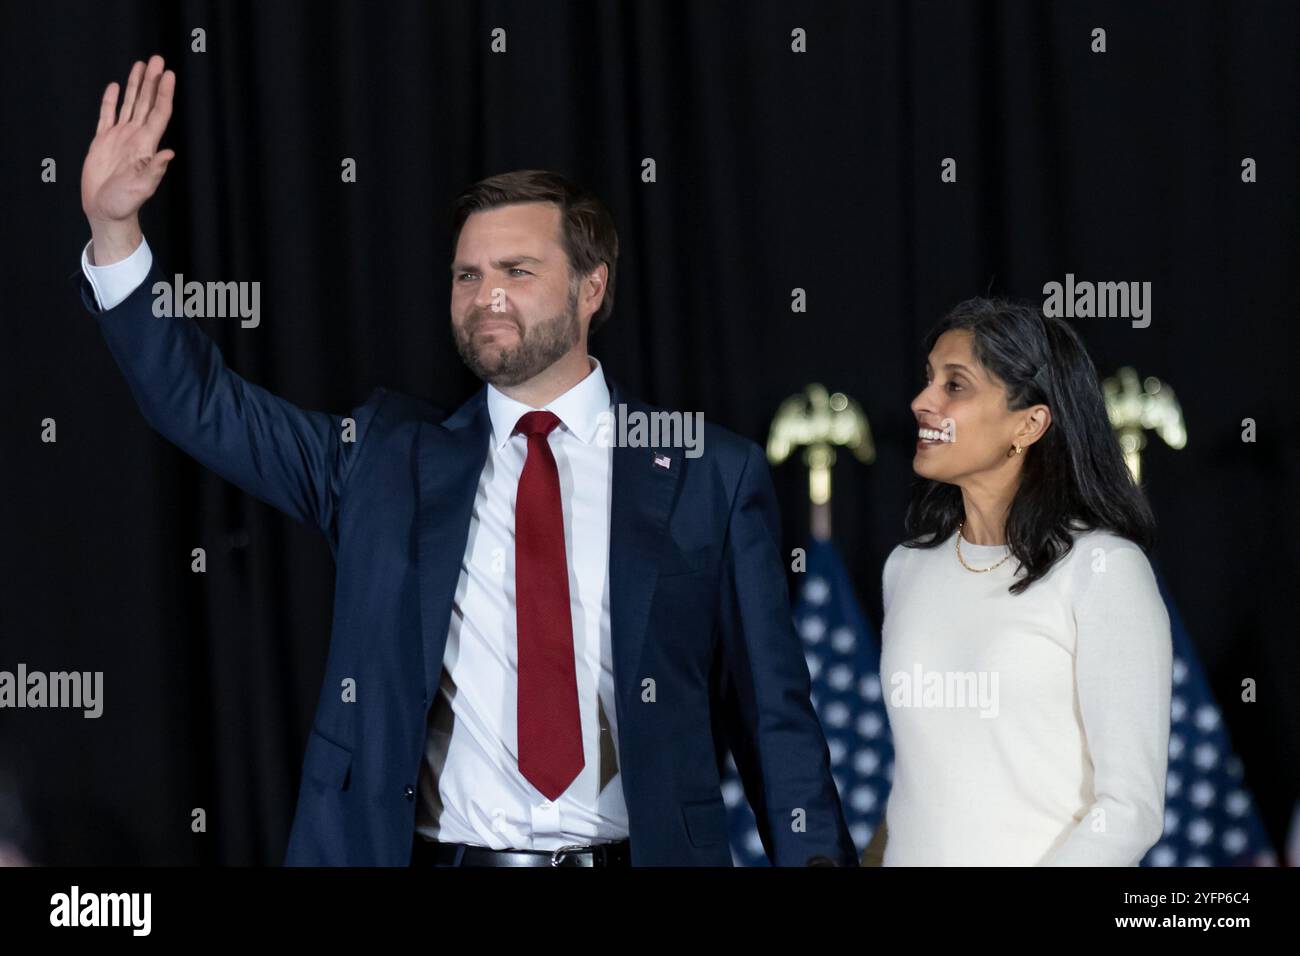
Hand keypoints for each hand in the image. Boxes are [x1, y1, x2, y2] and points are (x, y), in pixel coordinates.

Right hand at [81, 55, 175, 262]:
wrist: (105, 211)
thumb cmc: (124, 204)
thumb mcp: (141, 189)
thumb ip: (153, 171)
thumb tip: (168, 153)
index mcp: (145, 146)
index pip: (158, 114)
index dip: (163, 94)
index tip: (169, 75)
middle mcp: (135, 138)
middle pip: (146, 103)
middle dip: (152, 81)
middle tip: (158, 59)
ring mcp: (119, 138)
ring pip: (130, 105)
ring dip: (136, 85)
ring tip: (141, 65)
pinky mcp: (102, 142)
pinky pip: (107, 115)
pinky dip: (111, 101)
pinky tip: (116, 87)